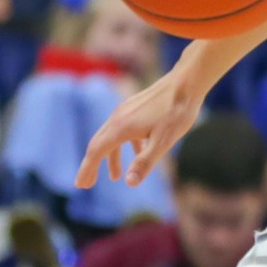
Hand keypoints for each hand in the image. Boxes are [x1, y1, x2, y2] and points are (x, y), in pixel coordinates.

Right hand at [79, 65, 201, 188]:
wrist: (187, 81)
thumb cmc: (177, 111)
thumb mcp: (164, 141)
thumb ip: (145, 162)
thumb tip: (129, 183)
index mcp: (121, 127)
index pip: (96, 151)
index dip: (87, 169)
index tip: (80, 185)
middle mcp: (118, 117)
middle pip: (98, 144)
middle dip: (92, 165)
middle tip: (86, 184)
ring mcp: (126, 110)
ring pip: (110, 136)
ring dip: (110, 157)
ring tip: (115, 176)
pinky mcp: (135, 107)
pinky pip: (122, 129)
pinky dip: (124, 145)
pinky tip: (139, 152)